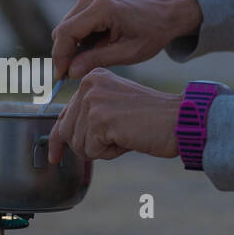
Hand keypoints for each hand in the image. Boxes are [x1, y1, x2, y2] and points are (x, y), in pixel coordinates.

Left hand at [47, 69, 182, 163]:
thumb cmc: (151, 119)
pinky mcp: (99, 119)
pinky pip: (92, 151)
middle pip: (67, 132)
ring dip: (103, 150)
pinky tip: (128, 138)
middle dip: (88, 147)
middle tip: (117, 140)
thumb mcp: (115, 108)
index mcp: (92, 78)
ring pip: (79, 145)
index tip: (54, 156)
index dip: (57, 139)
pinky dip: (111, 153)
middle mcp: (88, 84)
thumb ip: (90, 116)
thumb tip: (63, 138)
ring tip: (126, 134)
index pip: (64, 113)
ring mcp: (93, 100)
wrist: (179, 120)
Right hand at [50, 0, 202, 80]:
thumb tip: (70, 72)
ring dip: (74, 45)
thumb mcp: (127, 53)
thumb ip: (96, 60)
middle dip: (66, 53)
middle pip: (63, 30)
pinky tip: (98, 43)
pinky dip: (81, 36)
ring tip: (96, 55)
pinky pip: (75, 20)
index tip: (60, 77)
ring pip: (67, 26)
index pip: (66, 33)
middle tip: (75, 73)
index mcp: (103, 7)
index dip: (60, 56)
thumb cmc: (152, 33)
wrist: (167, 13)